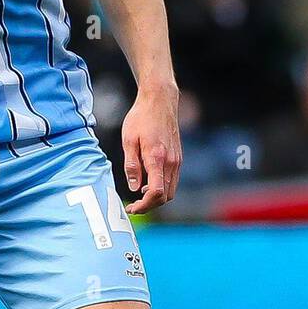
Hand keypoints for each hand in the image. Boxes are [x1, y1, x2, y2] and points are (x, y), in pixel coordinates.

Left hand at [122, 84, 181, 214]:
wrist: (160, 101)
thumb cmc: (141, 118)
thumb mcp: (128, 140)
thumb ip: (131, 165)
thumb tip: (134, 188)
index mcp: (157, 158)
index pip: (156, 192)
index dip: (144, 205)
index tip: (132, 208)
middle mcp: (171, 162)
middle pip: (166, 196)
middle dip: (150, 206)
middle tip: (133, 206)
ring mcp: (177, 160)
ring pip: (171, 190)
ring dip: (156, 198)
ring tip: (139, 196)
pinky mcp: (178, 158)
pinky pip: (172, 180)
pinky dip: (162, 188)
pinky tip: (148, 183)